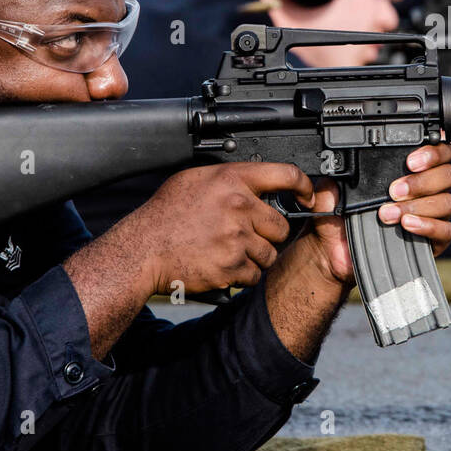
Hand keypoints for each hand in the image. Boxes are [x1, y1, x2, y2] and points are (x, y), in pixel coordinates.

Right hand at [114, 162, 314, 295]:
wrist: (142, 250)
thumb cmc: (165, 215)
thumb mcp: (196, 180)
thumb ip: (230, 179)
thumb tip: (259, 181)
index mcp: (232, 180)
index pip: (286, 175)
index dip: (305, 186)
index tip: (308, 196)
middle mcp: (239, 206)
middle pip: (282, 226)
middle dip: (268, 234)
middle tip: (243, 235)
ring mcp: (237, 238)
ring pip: (270, 253)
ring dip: (255, 257)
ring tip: (227, 250)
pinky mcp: (232, 266)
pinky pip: (255, 274)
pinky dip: (243, 275)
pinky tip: (222, 265)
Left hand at [298, 143, 450, 285]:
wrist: (338, 254)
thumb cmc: (342, 219)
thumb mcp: (333, 194)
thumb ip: (337, 177)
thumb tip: (338, 165)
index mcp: (412, 170)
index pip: (439, 152)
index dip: (433, 152)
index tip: (411, 161)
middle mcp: (429, 189)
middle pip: (447, 175)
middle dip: (422, 181)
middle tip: (394, 190)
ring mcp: (435, 214)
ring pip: (446, 202)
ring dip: (418, 205)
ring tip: (389, 213)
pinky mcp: (436, 240)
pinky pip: (446, 230)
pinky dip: (428, 226)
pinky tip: (408, 225)